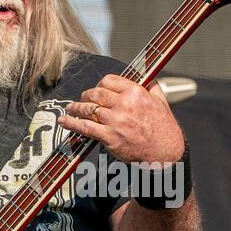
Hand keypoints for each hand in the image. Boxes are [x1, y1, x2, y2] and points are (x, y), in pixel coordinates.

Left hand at [57, 75, 184, 163]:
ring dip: (76, 108)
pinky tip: (64, 121)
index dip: (100, 84)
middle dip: (86, 95)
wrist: (166, 152)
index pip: (109, 81)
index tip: (97, 89)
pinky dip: (72, 123)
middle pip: (96, 93)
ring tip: (70, 109)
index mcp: (135, 93)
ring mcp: (115, 121)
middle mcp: (124, 104)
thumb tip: (148, 79)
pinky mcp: (109, 137)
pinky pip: (85, 127)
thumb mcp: (161, 102)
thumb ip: (152, 88)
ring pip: (88, 109)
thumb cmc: (164, 128)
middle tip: (82, 99)